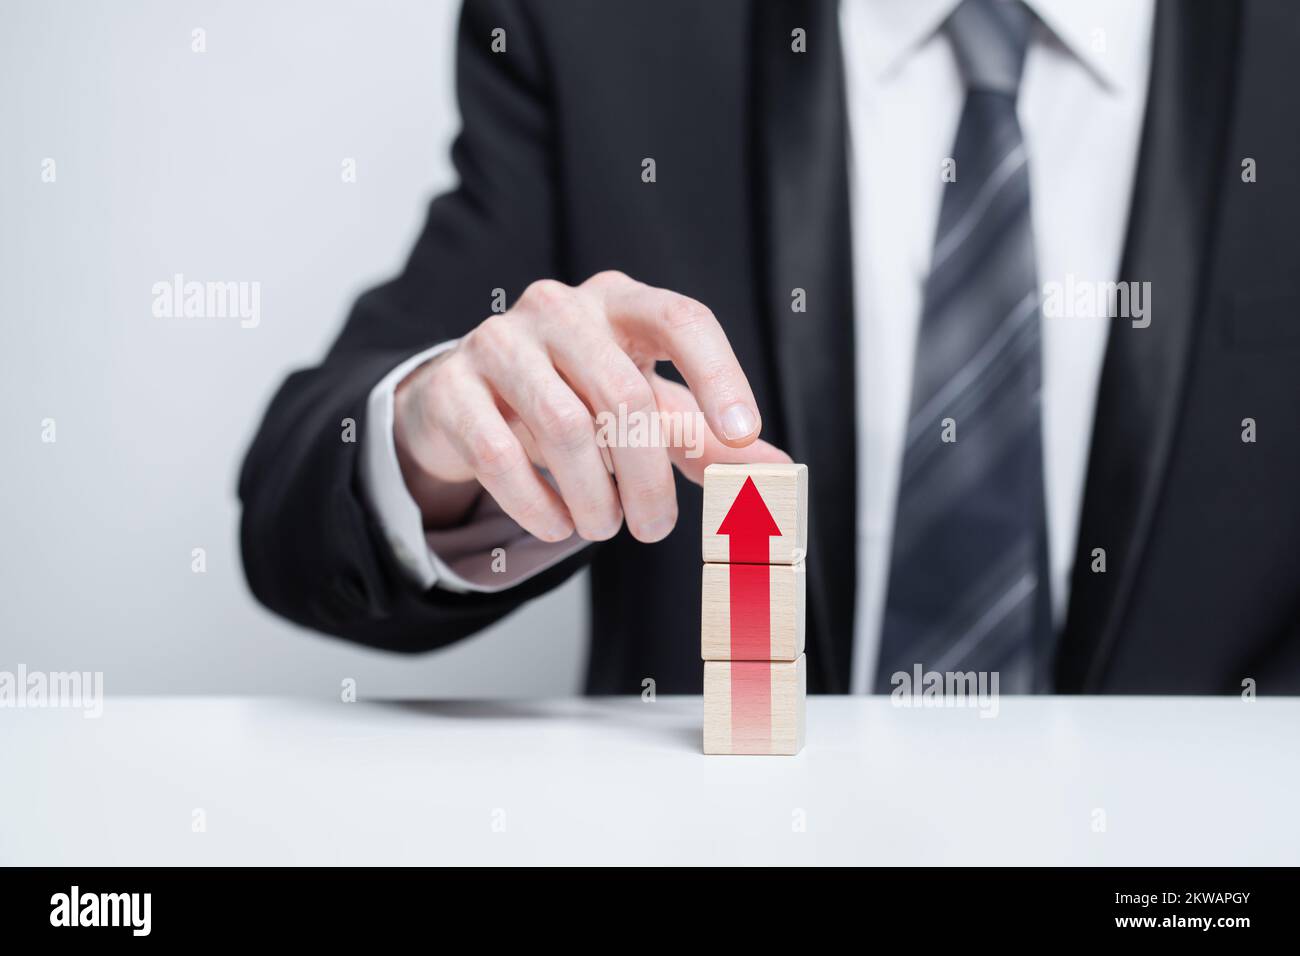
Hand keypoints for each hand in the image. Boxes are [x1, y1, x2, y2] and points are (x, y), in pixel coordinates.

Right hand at [393, 270, 790, 542]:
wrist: (465, 399)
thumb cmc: (573, 396)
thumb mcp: (643, 408)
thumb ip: (704, 436)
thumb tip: (776, 468)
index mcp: (619, 303)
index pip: (682, 319)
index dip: (719, 374)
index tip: (743, 433)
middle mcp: (559, 308)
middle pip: (624, 394)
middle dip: (648, 478)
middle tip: (654, 529)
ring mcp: (497, 341)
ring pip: (563, 428)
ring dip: (593, 497)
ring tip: (603, 526)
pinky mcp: (450, 387)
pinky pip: (498, 453)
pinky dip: (536, 504)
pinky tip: (555, 524)